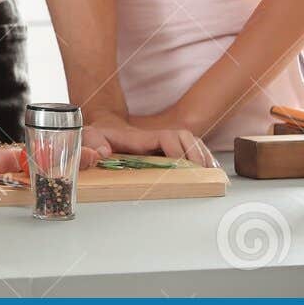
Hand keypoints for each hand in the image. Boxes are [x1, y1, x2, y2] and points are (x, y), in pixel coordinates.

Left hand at [91, 110, 217, 166]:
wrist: (103, 129)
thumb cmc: (98, 135)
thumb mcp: (90, 136)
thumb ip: (92, 143)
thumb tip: (101, 153)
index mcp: (142, 137)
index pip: (168, 137)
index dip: (179, 150)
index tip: (183, 166)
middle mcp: (157, 137)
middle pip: (187, 138)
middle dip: (198, 155)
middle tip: (204, 174)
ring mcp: (163, 143)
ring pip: (192, 143)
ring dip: (204, 157)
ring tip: (213, 175)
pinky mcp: (167, 150)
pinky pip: (191, 150)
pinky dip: (203, 159)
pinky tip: (209, 172)